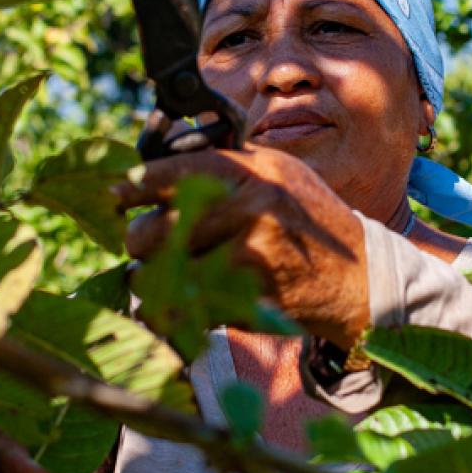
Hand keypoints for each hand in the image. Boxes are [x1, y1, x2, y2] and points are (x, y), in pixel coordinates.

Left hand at [109, 144, 370, 349]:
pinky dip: (173, 309)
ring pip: (161, 275)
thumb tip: (157, 163)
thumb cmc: (306, 218)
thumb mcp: (275, 171)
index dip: (131, 188)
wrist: (357, 275)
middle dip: (141, 242)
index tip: (114, 197)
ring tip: (164, 272)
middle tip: (147, 244)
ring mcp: (247, 258)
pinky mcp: (246, 301)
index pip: (168, 175)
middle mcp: (246, 209)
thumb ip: (224, 164)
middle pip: (151, 232)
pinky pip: (183, 307)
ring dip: (152, 278)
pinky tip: (183, 300)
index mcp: (247, 171)